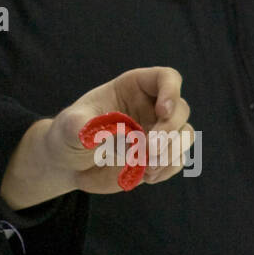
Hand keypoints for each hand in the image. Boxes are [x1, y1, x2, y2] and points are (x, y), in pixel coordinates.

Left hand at [0, 67, 192, 208]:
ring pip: (184, 136)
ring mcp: (157, 131)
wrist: (70, 162)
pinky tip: (146, 176)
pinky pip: (176, 160)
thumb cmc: (69, 133)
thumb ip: (79, 126)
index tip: (162, 112)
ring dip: (172, 152)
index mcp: (133, 88)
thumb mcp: (68, 126)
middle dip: (170, 130)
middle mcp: (151, 107)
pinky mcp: (158, 155)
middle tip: (149, 149)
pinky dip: (167, 169)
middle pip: (180, 109)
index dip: (171, 91)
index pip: (166, 78)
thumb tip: (94, 134)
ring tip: (147, 168)